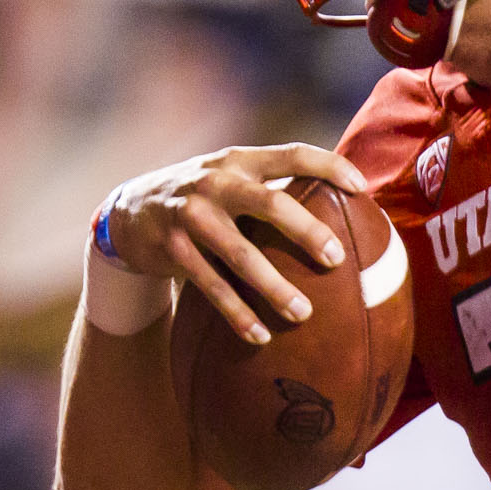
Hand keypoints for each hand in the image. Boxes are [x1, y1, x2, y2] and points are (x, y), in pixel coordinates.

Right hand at [101, 144, 367, 344]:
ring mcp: (191, 214)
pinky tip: (260, 335)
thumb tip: (342, 213)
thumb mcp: (230, 178)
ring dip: (273, 286)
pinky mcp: (173, 248)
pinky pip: (211, 286)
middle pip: (269, 202)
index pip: (292, 154)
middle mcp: (215, 181)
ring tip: (303, 313)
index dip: (328, 166)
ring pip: (240, 254)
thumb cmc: (202, 198)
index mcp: (240, 160)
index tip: (361, 187)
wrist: (129, 212)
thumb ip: (271, 187)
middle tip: (336, 259)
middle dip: (306, 230)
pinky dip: (237, 313)